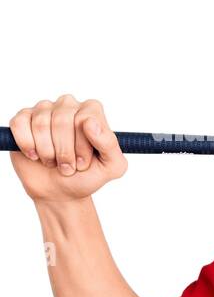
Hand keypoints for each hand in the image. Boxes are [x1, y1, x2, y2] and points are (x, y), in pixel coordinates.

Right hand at [8, 94, 127, 201]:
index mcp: (92, 111)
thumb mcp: (112, 166)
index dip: (82, 145)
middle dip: (64, 151)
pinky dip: (27, 145)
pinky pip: (19, 125)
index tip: (82, 163)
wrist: (61, 190)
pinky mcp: (23, 119)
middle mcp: (68, 105)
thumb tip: (90, 122)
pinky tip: (34, 155)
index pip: (84, 119)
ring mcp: (44, 110)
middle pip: (62, 121)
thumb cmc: (87, 175)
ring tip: (53, 162)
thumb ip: (109, 144)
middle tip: (67, 167)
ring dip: (47, 152)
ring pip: (40, 124)